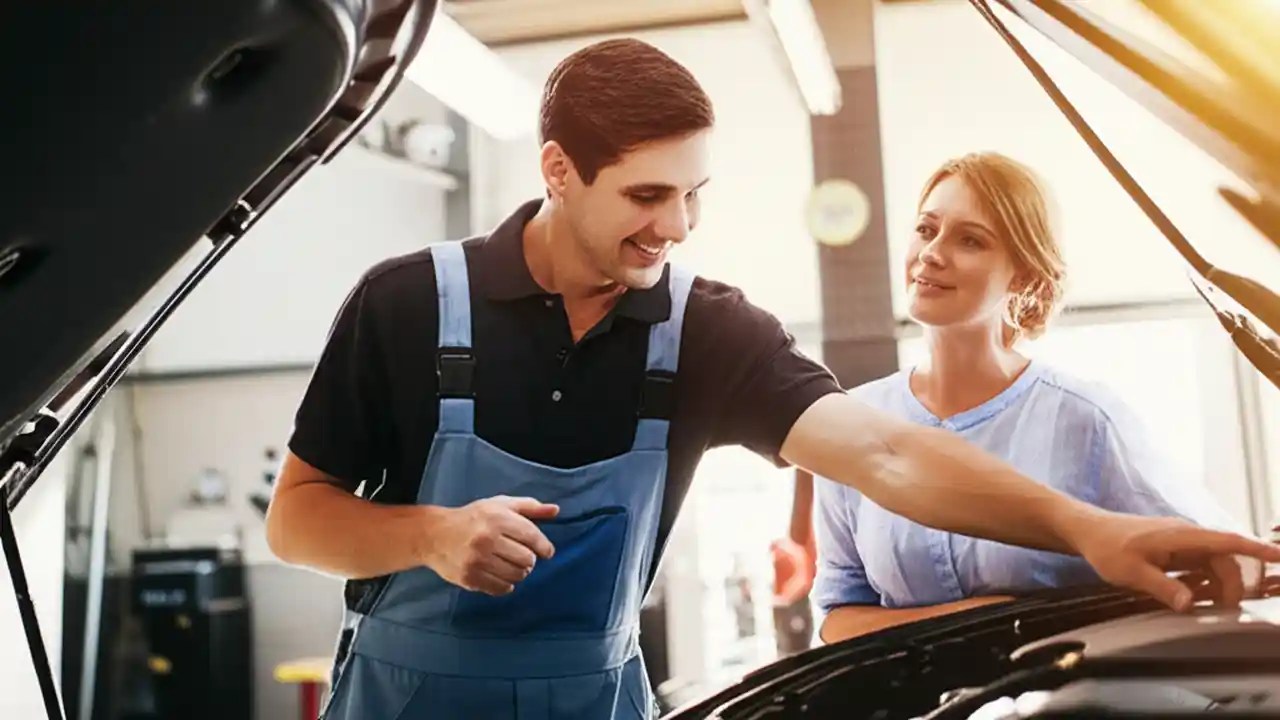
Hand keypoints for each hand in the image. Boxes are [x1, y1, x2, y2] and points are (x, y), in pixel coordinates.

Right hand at [423, 495, 559, 595]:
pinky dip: (506, 585)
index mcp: (497, 518)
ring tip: (512, 566)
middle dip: (529, 560)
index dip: (544, 547)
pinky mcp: (469, 577)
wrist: (435, 534)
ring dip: (519, 573)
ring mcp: (477, 560)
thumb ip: (529, 507)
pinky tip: (501, 576)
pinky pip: (500, 588)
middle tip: (523, 558)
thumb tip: (556, 510)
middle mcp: (487, 539)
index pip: (531, 536)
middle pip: (526, 559)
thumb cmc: (473, 518)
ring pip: (515, 575)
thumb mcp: (500, 505)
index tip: (547, 552)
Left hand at [1073, 510, 1279, 611]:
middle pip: (1224, 560)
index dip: (1256, 549)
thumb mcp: (1130, 572)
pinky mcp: (1175, 551)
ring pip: (1213, 565)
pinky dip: (1203, 582)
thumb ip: (1162, 587)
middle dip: (1232, 585)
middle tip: (1225, 610)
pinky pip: (1199, 567)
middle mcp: (1186, 536)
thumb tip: (1190, 603)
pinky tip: (1195, 597)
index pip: (1227, 541)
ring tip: (1213, 606)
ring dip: (1217, 585)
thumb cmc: (1107, 547)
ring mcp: (1181, 543)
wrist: (1088, 531)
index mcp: (1181, 535)